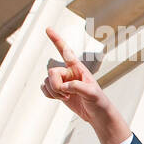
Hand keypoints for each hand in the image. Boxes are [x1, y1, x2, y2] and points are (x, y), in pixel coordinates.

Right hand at [39, 27, 129, 143]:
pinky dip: (48, 95)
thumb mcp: (93, 94)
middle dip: (55, 85)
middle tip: (66, 94)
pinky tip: (59, 98)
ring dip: (54, 92)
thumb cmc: (99, 102)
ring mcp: (62, 81)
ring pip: (46, 82)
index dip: (57, 40)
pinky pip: (44, 89)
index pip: (66, 52)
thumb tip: (65, 85)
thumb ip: (79, 87)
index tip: (48, 28)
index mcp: (78, 68)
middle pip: (52, 72)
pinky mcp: (58, 91)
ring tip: (67, 97)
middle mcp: (69, 72)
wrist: (97, 115)